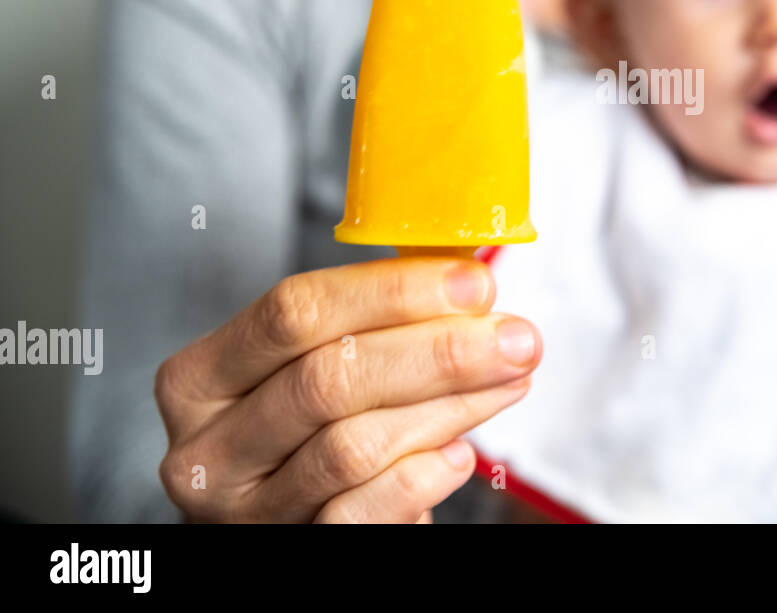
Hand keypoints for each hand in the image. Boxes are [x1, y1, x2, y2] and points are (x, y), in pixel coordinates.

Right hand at [154, 257, 541, 521]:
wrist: (297, 519)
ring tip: (507, 381)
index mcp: (201, 377)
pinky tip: (461, 452)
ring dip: (449, 407)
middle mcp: (207, 449)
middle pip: (329, 379)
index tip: (474, 284)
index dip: (393, 291)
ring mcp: (246, 511)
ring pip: (354, 446)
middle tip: (514, 338)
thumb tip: (468, 285)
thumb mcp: (319, 366)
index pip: (294, 312)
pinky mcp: (292, 553)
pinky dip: (421, 477)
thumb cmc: (313, 425)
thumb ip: (372, 323)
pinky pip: (362, 514)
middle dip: (438, 351)